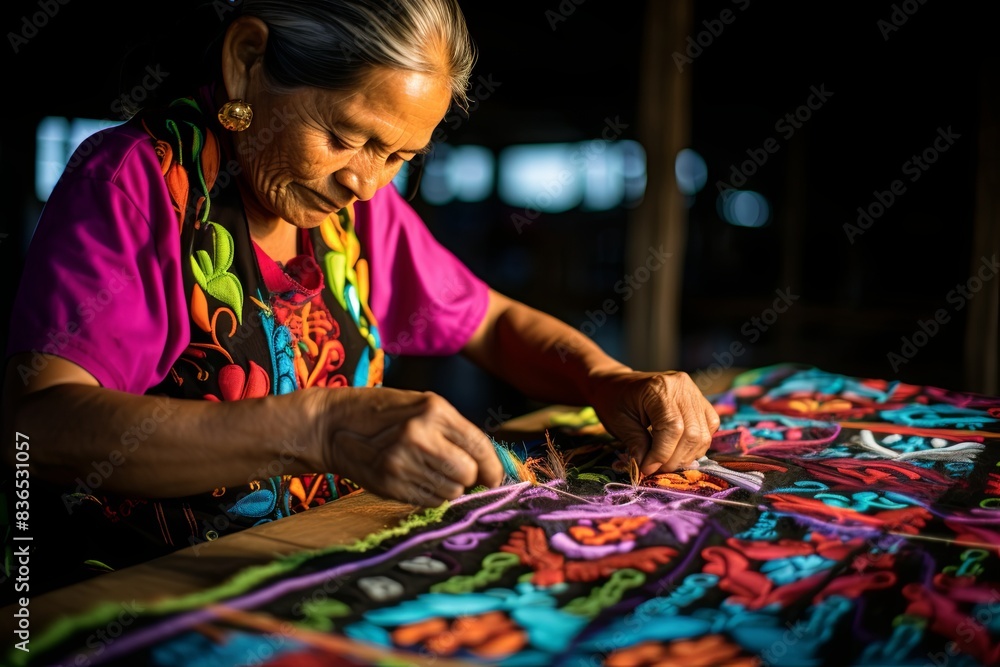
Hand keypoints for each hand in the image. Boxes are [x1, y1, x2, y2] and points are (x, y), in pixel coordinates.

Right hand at [316, 387, 503, 506]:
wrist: (332, 425)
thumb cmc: (382, 412)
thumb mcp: (422, 405)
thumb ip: (455, 430)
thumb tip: (487, 465)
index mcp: (434, 410)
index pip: (479, 447)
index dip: (492, 467)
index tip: (493, 476)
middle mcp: (420, 435)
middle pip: (467, 474)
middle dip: (470, 478)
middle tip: (458, 473)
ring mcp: (403, 461)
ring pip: (450, 492)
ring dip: (450, 488)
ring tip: (432, 472)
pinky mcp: (390, 484)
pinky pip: (429, 501)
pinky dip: (431, 497)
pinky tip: (418, 481)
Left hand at [585, 369, 720, 475]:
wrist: (617, 384)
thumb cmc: (614, 401)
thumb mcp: (619, 423)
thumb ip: (636, 445)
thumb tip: (648, 469)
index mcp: (659, 388)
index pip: (673, 428)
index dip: (662, 454)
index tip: (647, 468)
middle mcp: (682, 386)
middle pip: (692, 433)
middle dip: (674, 458)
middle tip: (656, 468)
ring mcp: (693, 391)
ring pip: (703, 433)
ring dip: (686, 455)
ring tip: (666, 461)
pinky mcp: (700, 399)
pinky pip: (709, 426)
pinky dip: (697, 444)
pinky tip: (679, 450)